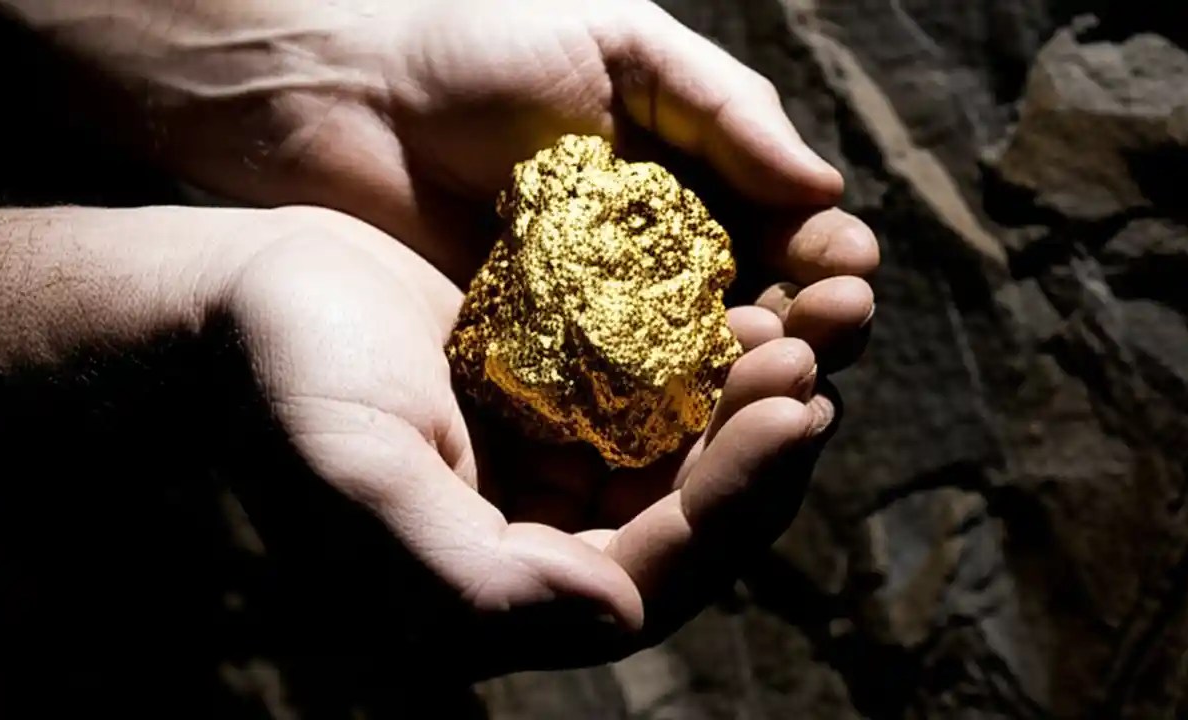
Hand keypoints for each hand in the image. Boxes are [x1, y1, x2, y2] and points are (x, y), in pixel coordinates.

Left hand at [0, 0, 877, 366]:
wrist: (341, 93)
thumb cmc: (479, 45)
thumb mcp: (620, 46)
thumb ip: (724, 109)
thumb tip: (826, 185)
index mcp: (694, 190)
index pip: (789, 239)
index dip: (826, 261)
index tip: (846, 274)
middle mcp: (660, 267)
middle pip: (762, 314)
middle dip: (807, 327)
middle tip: (824, 334)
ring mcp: (603, 326)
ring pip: (701, 372)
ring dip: (750, 383)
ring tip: (778, 379)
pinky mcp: (542, 370)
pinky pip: (618, 404)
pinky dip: (664, 417)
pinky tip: (697, 423)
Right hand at [220, 207, 840, 678]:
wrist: (250, 297)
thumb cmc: (286, 386)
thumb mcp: (360, 479)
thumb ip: (471, 574)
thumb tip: (616, 617)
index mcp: (495, 595)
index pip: (648, 575)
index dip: (732, 504)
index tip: (794, 412)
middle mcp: (537, 549)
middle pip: (687, 524)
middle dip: (760, 452)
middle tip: (812, 364)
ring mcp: (550, 476)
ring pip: (684, 461)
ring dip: (748, 404)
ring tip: (799, 328)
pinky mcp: (556, 409)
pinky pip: (655, 400)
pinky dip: (705, 365)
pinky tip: (745, 309)